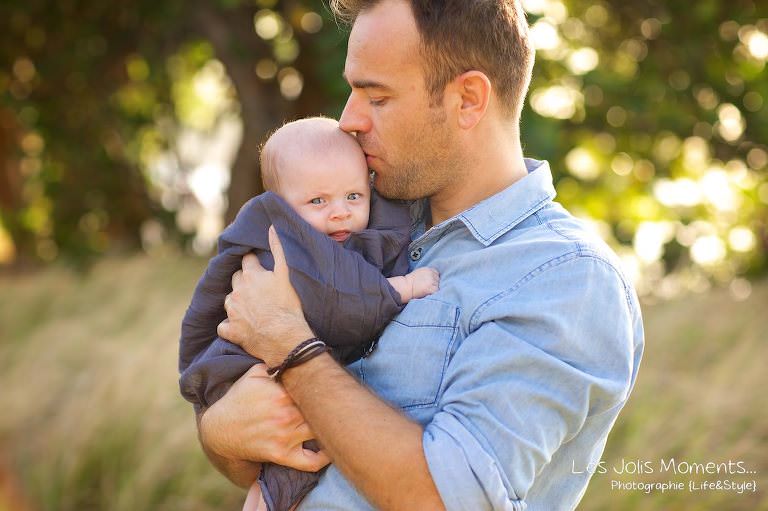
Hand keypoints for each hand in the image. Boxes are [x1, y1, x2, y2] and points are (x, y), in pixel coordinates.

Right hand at [199, 363, 330, 471]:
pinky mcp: (282, 455)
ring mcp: (285, 437)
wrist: (219, 429)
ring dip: (328, 427)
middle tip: (336, 404)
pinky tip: (329, 448)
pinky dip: (324, 458)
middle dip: (330, 406)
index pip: (314, 388)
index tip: (328, 385)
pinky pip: (311, 462)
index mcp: (282, 393)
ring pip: (320, 432)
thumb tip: (295, 355)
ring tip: (334, 421)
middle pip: (320, 410)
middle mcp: (286, 415)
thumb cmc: (239, 399)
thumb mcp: (253, 374)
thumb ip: (276, 363)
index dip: (324, 386)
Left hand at [218, 225, 314, 366]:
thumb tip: (271, 227)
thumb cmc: (289, 305)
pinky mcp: (231, 331)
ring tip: (251, 307)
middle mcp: (237, 291)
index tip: (259, 266)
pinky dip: (229, 326)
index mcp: (250, 276)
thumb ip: (278, 248)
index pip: (247, 260)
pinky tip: (239, 327)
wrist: (285, 338)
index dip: (253, 262)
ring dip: (237, 301)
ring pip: (229, 301)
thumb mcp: (287, 273)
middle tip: (257, 287)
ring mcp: (232, 312)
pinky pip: (224, 326)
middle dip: (244, 280)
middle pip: (236, 279)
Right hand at [405, 267, 439, 299]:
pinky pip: (436, 291)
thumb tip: (434, 277)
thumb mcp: (420, 272)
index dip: (433, 278)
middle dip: (434, 283)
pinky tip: (427, 293)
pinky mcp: (432, 288)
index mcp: (428, 269)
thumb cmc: (410, 281)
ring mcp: (432, 281)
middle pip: (438, 279)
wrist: (406, 286)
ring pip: (437, 285)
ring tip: (426, 290)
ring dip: (434, 288)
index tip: (429, 282)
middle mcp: (431, 274)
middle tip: (427, 286)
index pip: (436, 273)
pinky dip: (433, 293)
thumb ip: (427, 273)